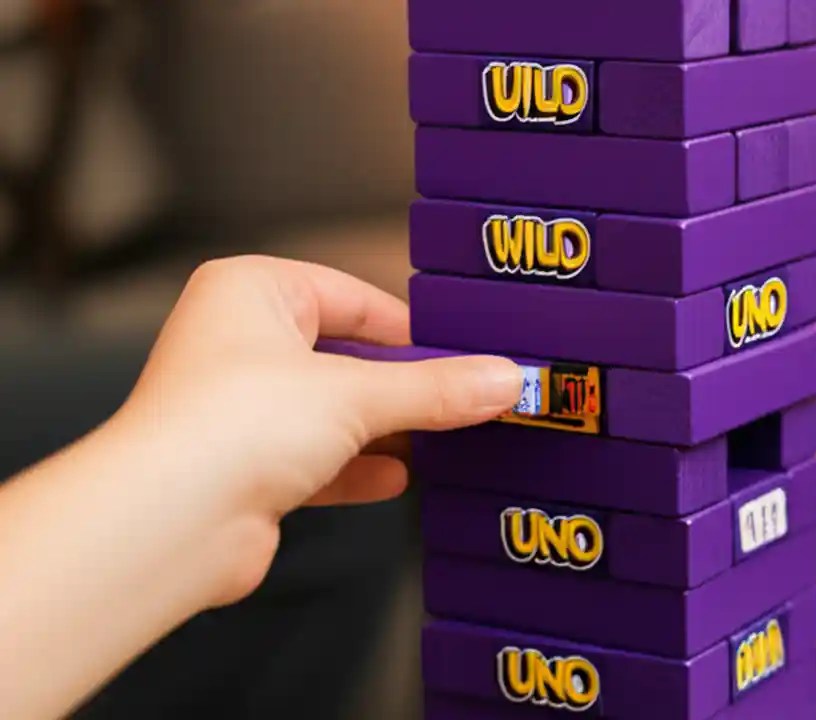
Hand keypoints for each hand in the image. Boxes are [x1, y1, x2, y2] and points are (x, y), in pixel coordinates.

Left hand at [116, 255, 522, 603]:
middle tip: (465, 396)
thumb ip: (436, 389)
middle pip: (346, 356)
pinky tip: (397, 479)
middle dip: (403, 384)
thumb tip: (504, 379)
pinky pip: (316, 459)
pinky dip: (357, 469)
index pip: (352, 296)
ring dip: (385, 429)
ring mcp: (238, 408)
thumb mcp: (357, 394)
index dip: (411, 328)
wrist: (167, 522)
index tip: (463, 353)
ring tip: (444, 438)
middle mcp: (237, 342)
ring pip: (332, 411)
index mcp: (250, 291)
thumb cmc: (230, 425)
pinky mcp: (243, 468)